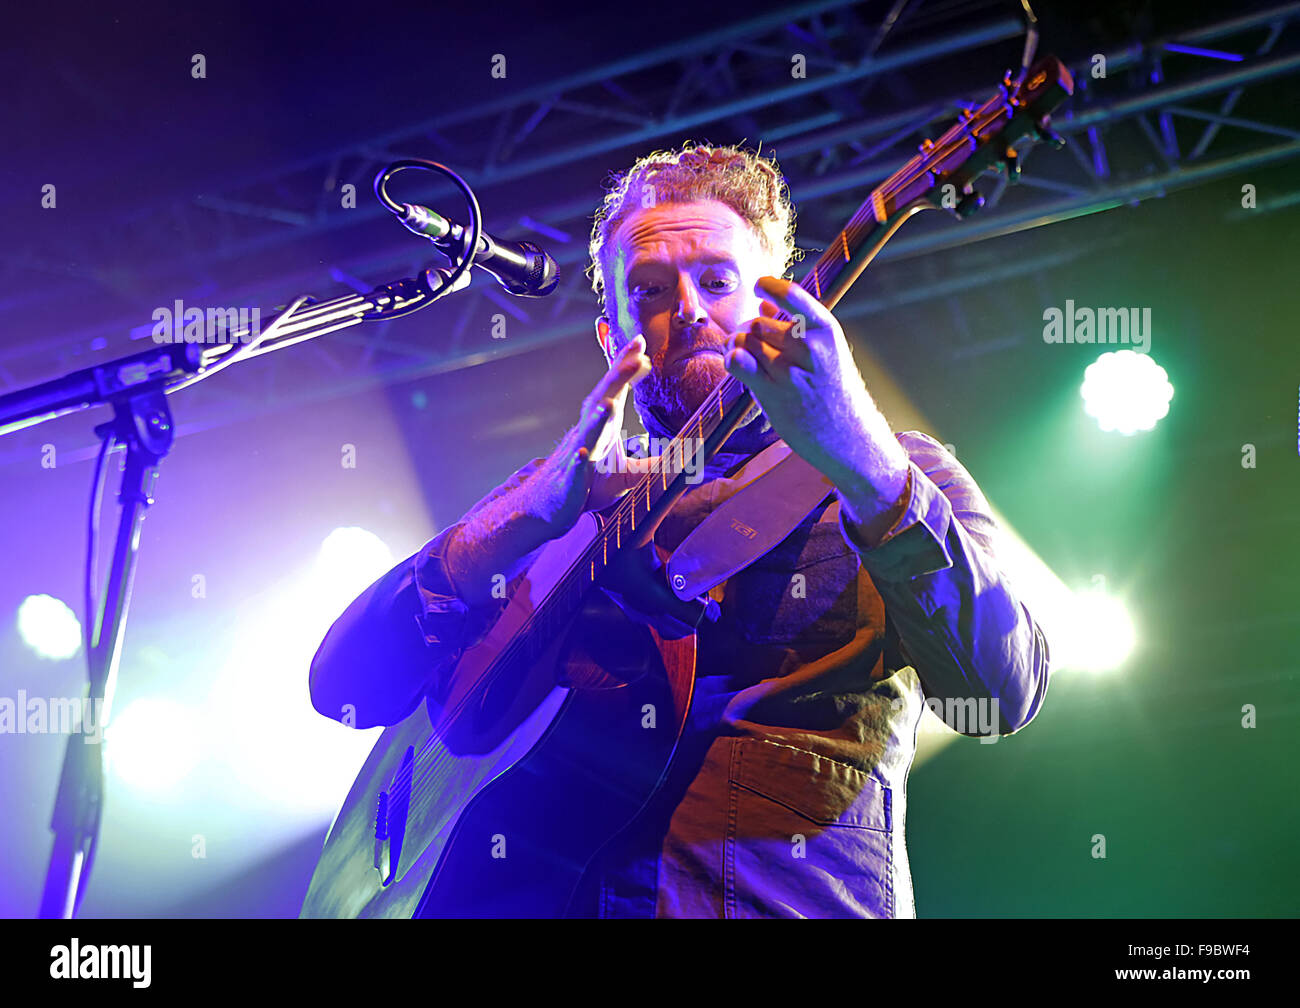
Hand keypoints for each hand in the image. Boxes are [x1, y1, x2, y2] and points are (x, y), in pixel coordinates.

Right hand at [535, 334, 657, 533]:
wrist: (547, 507)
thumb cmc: (586, 485)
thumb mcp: (628, 474)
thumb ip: (654, 463)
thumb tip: (687, 459)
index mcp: (602, 426)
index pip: (615, 390)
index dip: (626, 366)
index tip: (641, 342)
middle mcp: (588, 432)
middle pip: (603, 397)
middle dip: (617, 376)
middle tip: (636, 354)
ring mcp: (577, 453)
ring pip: (588, 428)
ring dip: (599, 413)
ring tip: (611, 402)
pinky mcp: (570, 478)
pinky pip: (574, 466)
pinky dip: (579, 457)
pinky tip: (582, 452)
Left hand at [723, 276, 908, 517]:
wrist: (850, 438)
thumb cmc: (837, 393)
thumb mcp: (828, 353)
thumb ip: (797, 326)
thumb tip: (766, 303)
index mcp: (827, 331)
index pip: (792, 294)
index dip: (768, 285)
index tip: (759, 286)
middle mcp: (809, 347)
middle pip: (758, 321)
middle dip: (749, 327)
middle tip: (752, 338)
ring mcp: (789, 371)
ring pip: (745, 339)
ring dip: (737, 343)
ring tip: (744, 354)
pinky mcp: (772, 393)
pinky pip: (738, 361)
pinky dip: (732, 357)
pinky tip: (738, 363)